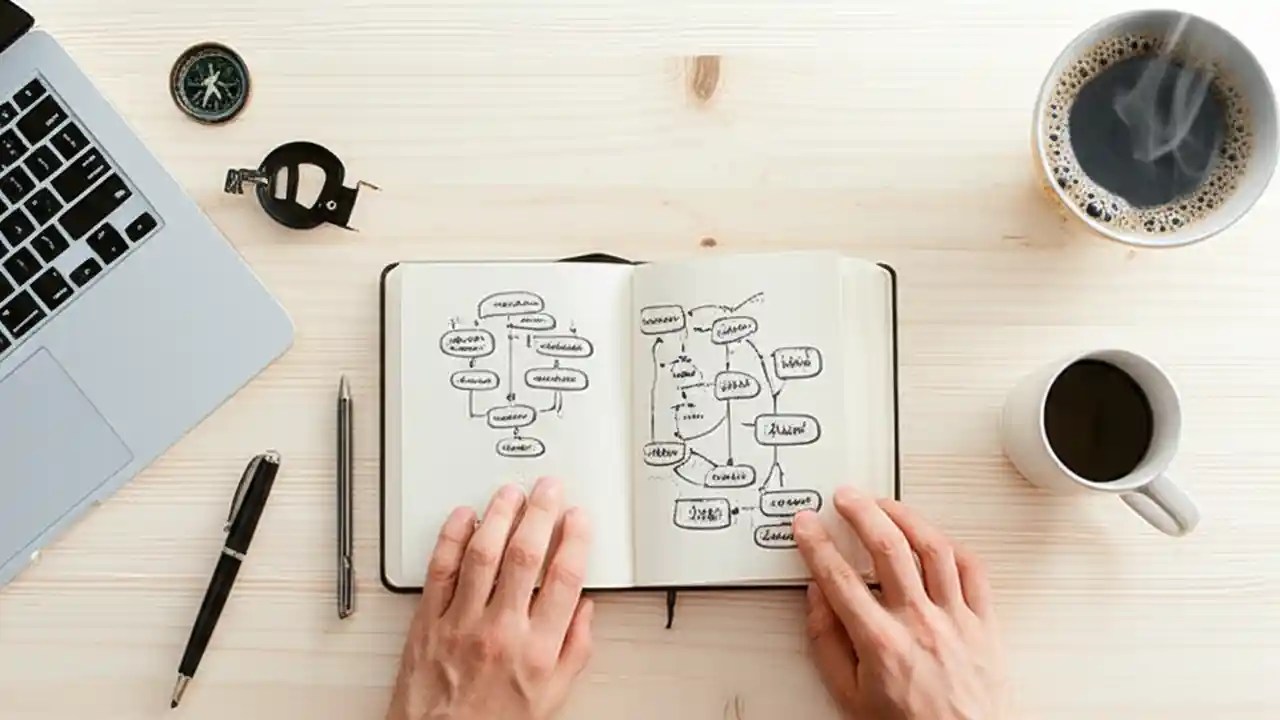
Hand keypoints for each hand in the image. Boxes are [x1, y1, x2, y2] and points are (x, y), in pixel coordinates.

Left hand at [387, 478, 593, 719]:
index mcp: (537, 649)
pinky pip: (440, 570)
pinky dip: (451, 538)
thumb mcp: (552, 698)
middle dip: (541, 513)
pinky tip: (463, 517)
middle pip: (526, 555)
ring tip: (510, 494)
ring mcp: (461, 622)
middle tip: (548, 489)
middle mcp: (500, 630)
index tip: (578, 519)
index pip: (564, 578)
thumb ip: (575, 650)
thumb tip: (586, 610)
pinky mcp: (428, 621)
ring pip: (483, 554)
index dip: (575, 540)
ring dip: (499, 516)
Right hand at [793, 488, 1006, 719]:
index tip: (806, 524)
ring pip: (932, 548)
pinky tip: (935, 538)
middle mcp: (920, 624)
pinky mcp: (986, 623)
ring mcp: (957, 620)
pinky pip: (973, 571)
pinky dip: (952, 547)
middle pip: (887, 547)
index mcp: (881, 644)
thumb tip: (817, 599)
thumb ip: (827, 644)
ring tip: (886, 503)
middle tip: (845, 496)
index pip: (839, 578)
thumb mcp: (850, 697)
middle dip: (861, 512)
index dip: (817, 543)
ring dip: (905, 517)